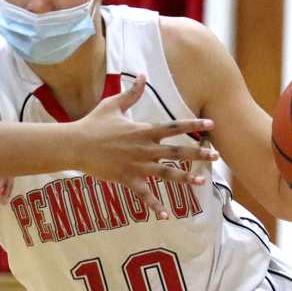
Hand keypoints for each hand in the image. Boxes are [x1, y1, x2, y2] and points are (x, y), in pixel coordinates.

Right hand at [70, 73, 216, 216]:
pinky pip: (144, 194)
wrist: (75, 145)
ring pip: (166, 174)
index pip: (174, 127)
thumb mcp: (113, 104)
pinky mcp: (127, 179)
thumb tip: (143, 75)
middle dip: (198, 155)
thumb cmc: (93, 124)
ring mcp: (137, 165)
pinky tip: (166, 215)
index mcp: (143, 130)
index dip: (193, 126)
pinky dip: (154, 205)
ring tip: (201, 182)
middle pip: (177, 153)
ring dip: (185, 179)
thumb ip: (132, 93)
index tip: (211, 125)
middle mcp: (144, 148)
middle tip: (216, 157)